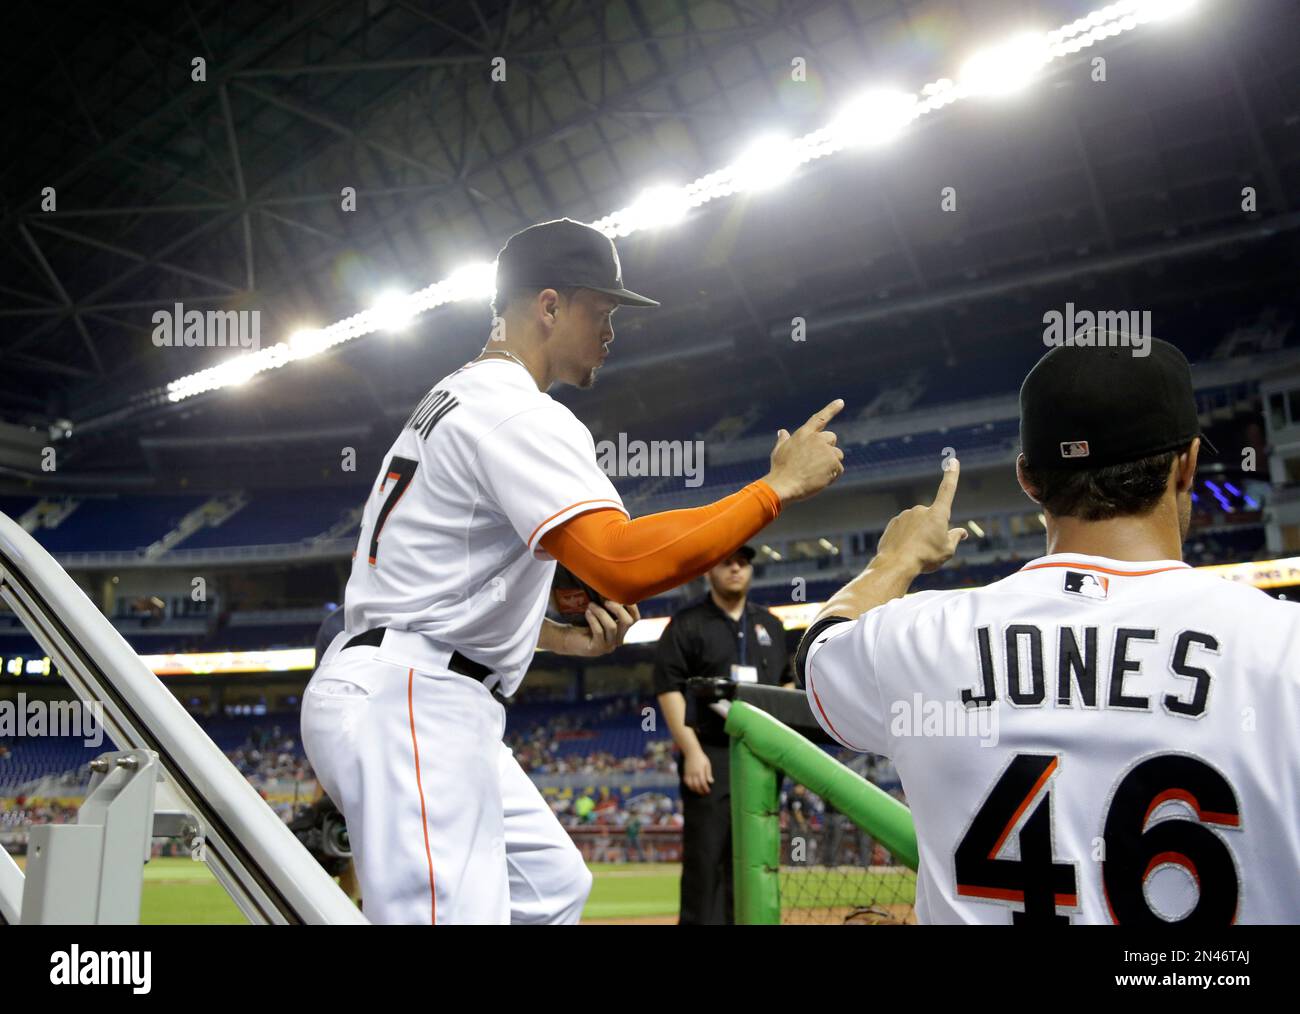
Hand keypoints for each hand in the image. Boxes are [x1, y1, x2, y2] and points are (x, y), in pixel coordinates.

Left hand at [568, 600, 639, 656]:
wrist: (565, 638)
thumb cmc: (582, 622)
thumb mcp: (599, 612)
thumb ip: (608, 605)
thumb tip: (612, 587)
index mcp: (621, 631)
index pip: (635, 618)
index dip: (631, 605)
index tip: (618, 594)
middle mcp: (617, 640)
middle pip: (628, 622)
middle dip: (617, 608)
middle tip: (604, 600)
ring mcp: (608, 646)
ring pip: (612, 626)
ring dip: (601, 612)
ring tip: (590, 605)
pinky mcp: (596, 649)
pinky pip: (599, 631)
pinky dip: (594, 619)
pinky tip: (587, 613)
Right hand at [682, 748, 713, 794]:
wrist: (691, 752)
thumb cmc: (701, 757)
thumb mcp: (707, 764)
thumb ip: (708, 773)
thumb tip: (711, 782)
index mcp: (700, 771)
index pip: (703, 783)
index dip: (705, 788)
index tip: (708, 791)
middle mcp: (694, 773)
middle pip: (696, 786)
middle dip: (700, 791)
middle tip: (704, 793)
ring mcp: (688, 773)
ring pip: (690, 785)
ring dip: (695, 790)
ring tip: (699, 792)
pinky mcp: (685, 773)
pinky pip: (686, 782)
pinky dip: (689, 786)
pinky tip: (692, 787)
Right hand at [762, 399, 846, 503]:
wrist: (785, 485)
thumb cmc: (780, 469)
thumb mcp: (779, 451)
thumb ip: (783, 440)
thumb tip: (782, 432)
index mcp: (804, 433)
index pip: (820, 418)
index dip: (831, 409)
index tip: (841, 402)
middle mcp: (817, 439)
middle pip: (832, 438)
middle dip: (827, 448)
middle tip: (815, 462)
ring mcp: (827, 450)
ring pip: (837, 455)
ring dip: (830, 463)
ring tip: (815, 473)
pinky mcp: (834, 463)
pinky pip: (839, 469)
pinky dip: (832, 475)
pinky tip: (819, 480)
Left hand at [875, 458, 966, 573]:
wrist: (896, 564)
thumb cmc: (925, 558)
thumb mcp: (947, 550)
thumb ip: (955, 538)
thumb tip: (962, 532)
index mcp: (938, 514)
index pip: (947, 490)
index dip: (952, 475)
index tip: (953, 460)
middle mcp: (920, 510)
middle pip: (931, 520)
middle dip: (932, 532)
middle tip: (928, 549)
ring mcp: (904, 515)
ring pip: (916, 526)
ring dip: (918, 536)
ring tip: (915, 552)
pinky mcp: (893, 523)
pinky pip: (903, 531)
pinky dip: (905, 539)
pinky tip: (904, 551)